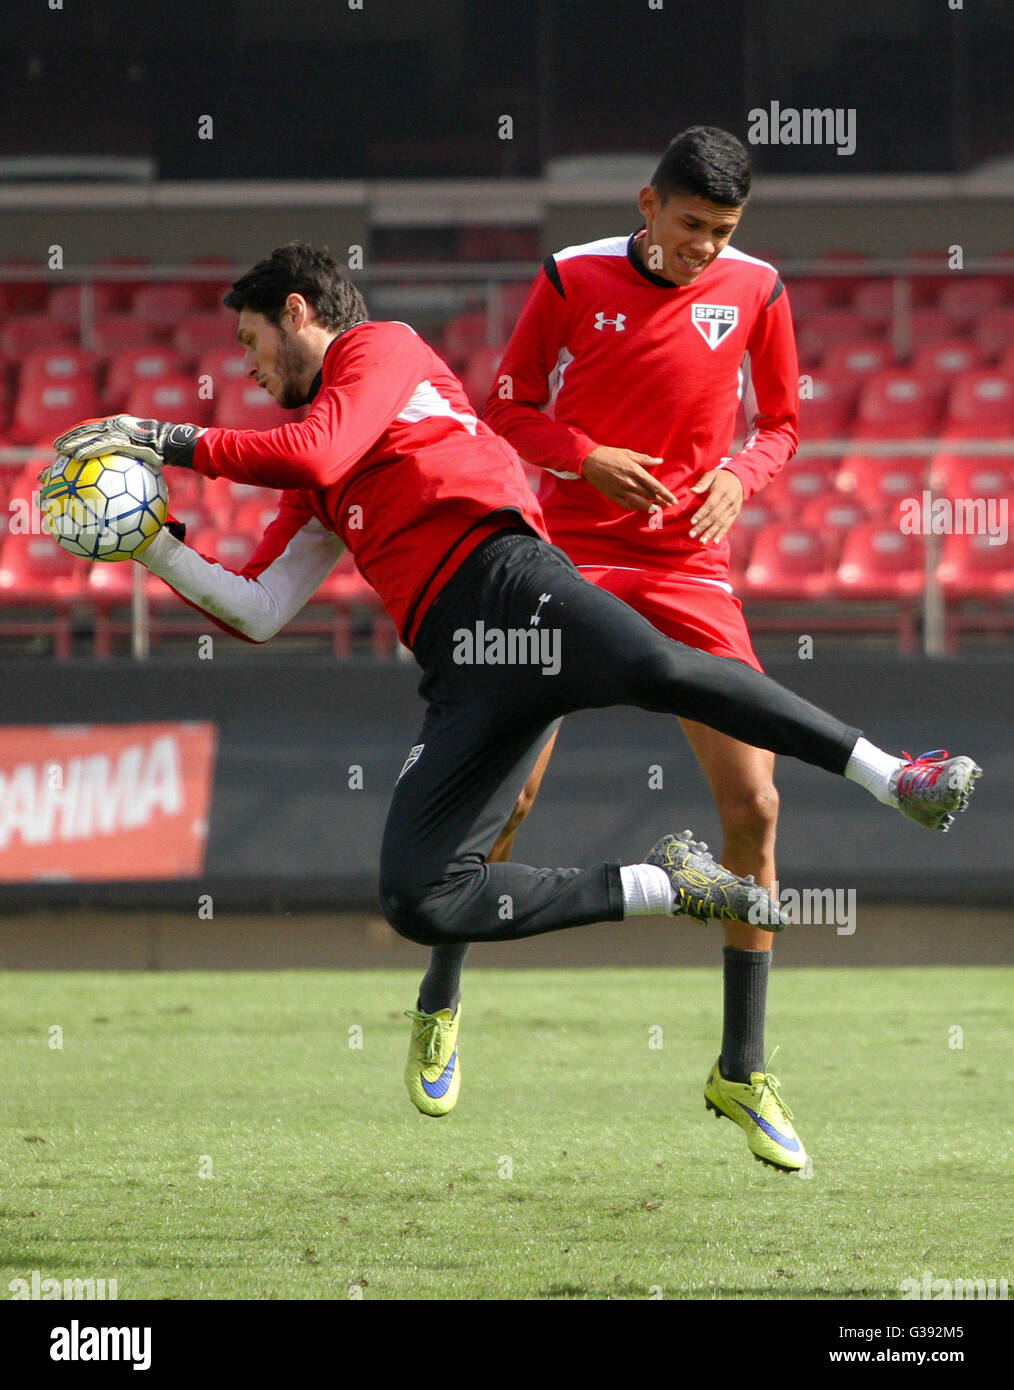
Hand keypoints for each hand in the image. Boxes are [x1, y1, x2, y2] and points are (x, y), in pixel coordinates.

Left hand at [52, 416, 199, 467]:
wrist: (172, 443)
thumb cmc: (161, 451)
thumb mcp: (145, 453)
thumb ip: (131, 458)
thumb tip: (127, 477)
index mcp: (120, 424)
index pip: (95, 427)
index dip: (80, 433)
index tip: (68, 442)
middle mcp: (116, 424)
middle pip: (88, 429)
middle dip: (71, 437)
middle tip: (57, 447)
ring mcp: (119, 430)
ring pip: (90, 435)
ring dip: (73, 443)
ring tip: (60, 452)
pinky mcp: (122, 439)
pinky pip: (101, 445)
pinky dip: (87, 451)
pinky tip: (76, 458)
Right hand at [581, 446, 676, 512]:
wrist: (589, 461)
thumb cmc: (610, 455)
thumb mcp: (629, 453)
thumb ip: (645, 459)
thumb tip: (660, 461)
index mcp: (636, 471)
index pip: (655, 486)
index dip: (666, 494)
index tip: (673, 500)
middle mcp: (630, 483)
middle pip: (650, 496)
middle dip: (661, 501)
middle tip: (668, 505)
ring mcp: (621, 491)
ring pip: (640, 503)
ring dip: (650, 507)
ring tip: (657, 509)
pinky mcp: (613, 495)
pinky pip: (626, 505)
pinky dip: (634, 508)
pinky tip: (639, 508)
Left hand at [689, 466, 743, 543]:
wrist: (740, 478)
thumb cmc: (721, 478)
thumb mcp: (711, 475)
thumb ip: (702, 483)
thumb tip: (692, 490)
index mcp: (721, 491)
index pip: (710, 504)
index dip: (701, 513)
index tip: (692, 522)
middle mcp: (728, 501)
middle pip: (714, 516)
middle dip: (703, 526)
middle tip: (691, 534)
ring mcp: (733, 508)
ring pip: (721, 522)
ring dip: (711, 533)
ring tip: (701, 541)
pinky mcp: (735, 513)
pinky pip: (728, 525)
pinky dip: (721, 533)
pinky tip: (715, 541)